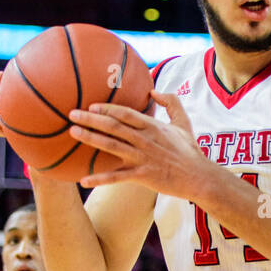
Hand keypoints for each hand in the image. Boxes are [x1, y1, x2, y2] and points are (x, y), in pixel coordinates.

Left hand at [68, 89, 208, 193]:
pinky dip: (99, 179)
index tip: (91, 104)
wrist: (199, 177)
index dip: (107, 108)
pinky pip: (116, 177)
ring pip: (111, 146)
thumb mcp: (184, 122)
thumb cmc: (191, 151)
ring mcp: (142, 157)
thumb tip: (154, 90)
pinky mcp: (142, 176)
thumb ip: (171, 103)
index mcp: (152, 126)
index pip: (126, 113)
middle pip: (113, 126)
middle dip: (91, 118)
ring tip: (73, 132)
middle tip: (72, 113)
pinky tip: (83, 180)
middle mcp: (144, 139)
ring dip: (90, 138)